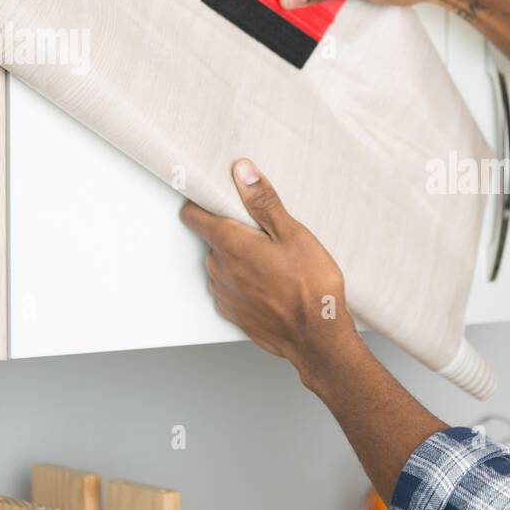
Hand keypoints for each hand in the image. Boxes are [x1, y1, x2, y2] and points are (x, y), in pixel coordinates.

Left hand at [179, 159, 360, 378]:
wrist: (317, 338)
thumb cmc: (310, 287)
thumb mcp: (293, 234)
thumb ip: (263, 201)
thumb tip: (242, 172)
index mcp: (230, 244)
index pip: (193, 215)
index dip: (202, 203)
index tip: (216, 197)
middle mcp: (219, 269)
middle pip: (213, 239)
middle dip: (234, 233)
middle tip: (267, 235)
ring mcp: (224, 294)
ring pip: (223, 265)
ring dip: (240, 260)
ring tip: (275, 263)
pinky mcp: (233, 314)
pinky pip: (231, 288)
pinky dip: (245, 283)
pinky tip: (273, 285)